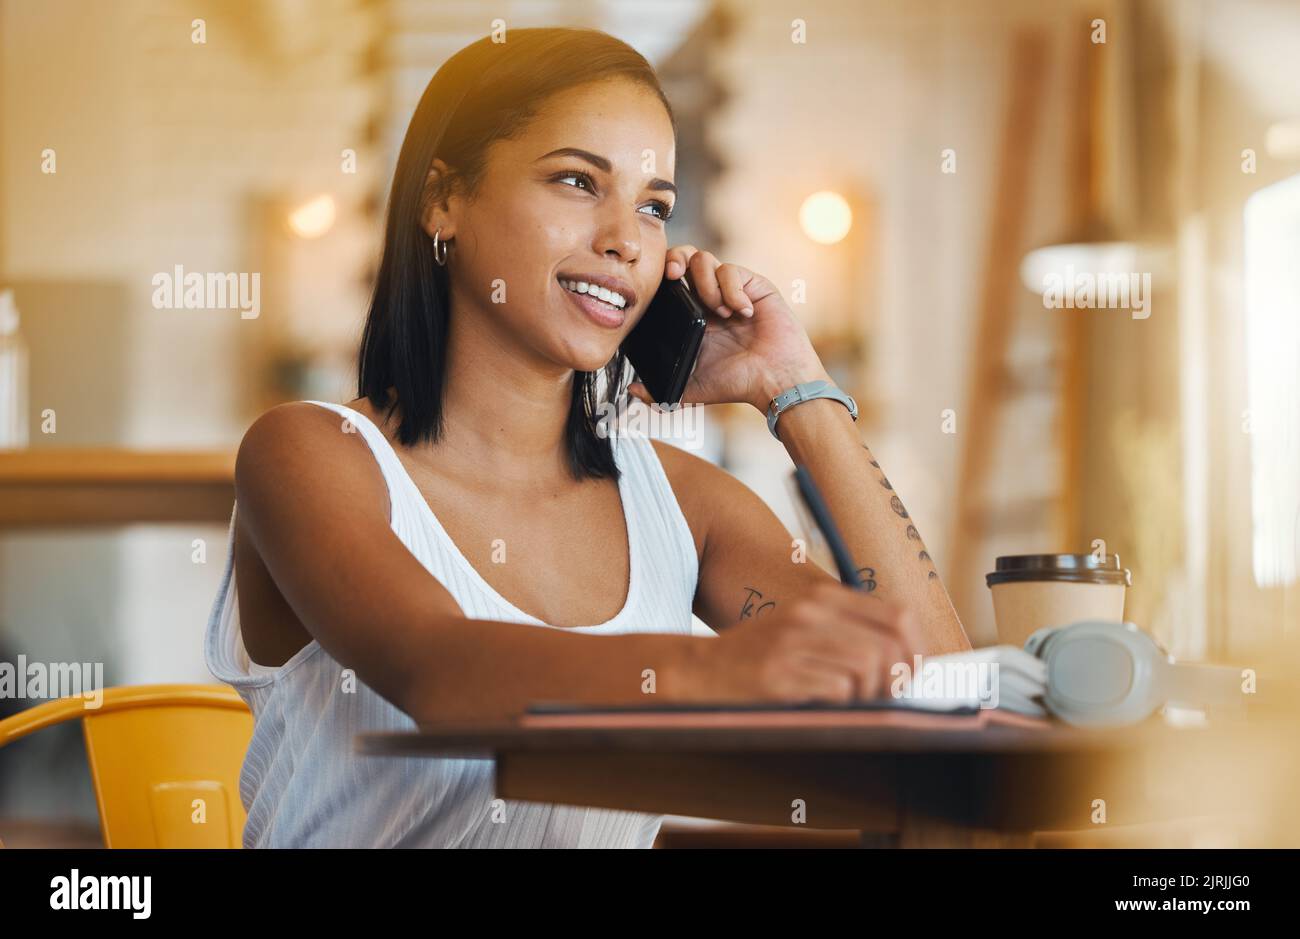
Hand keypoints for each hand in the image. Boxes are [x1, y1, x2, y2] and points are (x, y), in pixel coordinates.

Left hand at [627, 246, 832, 413]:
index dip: (660, 275)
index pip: (671, 281)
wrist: (775, 381)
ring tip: (720, 313)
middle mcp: (710, 298)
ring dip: (706, 283)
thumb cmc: (738, 384)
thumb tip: (632, 390)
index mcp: (693, 316)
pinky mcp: (754, 285)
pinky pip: (732, 271)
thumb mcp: (691, 389)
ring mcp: (732, 290)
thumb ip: (660, 391)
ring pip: (706, 260)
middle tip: (673, 276)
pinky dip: (732, 290)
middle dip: (676, 259)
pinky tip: (742, 313)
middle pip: (685, 257)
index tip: (658, 285)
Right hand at [675, 581, 923, 704]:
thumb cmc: (758, 656)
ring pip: (867, 666)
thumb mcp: (802, 626)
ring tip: (855, 704)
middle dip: (897, 678)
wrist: (699, 670)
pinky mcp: (778, 674)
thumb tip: (905, 657)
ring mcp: (792, 642)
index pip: (898, 616)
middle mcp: (809, 612)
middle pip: (889, 644)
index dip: (915, 649)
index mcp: (822, 597)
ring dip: (870, 694)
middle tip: (884, 696)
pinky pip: (837, 690)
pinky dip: (842, 705)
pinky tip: (827, 707)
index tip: (910, 674)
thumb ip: (847, 631)